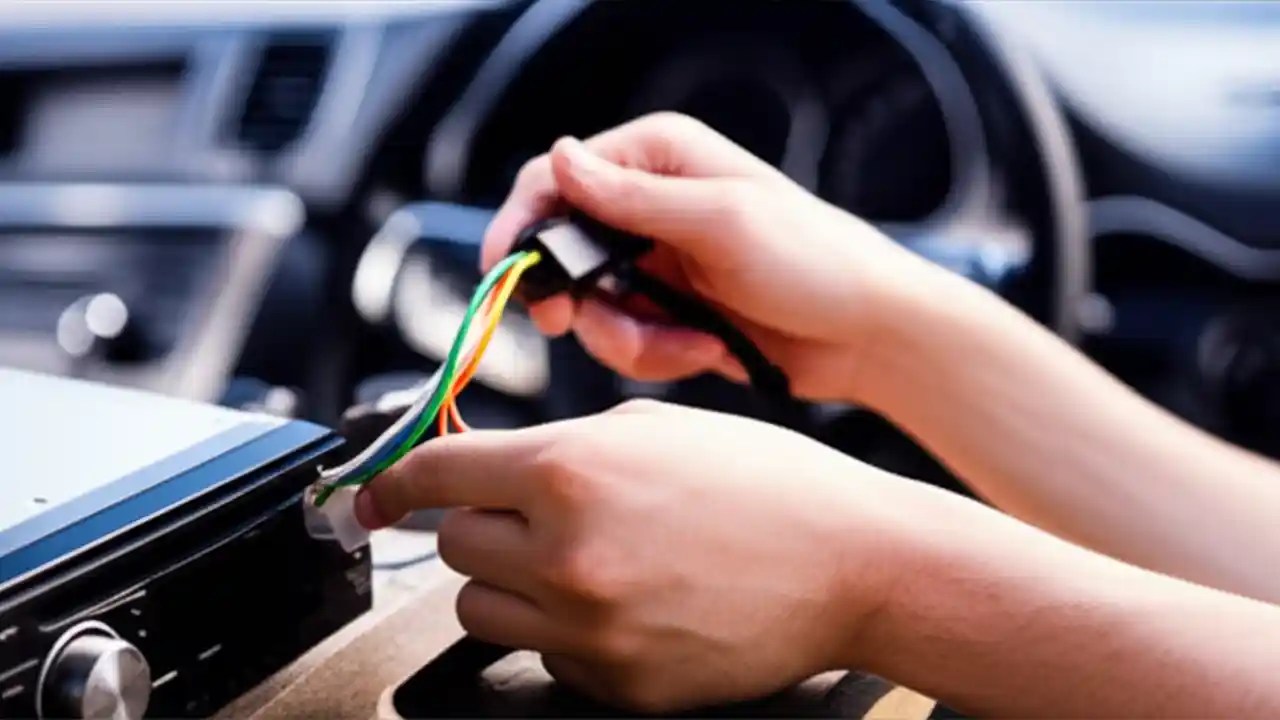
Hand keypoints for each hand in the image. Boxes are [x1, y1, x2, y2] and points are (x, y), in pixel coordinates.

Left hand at [355, 399, 917, 712]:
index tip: (374, 494)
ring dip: (511, 583)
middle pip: (452, 547)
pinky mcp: (616, 680)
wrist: (853, 560)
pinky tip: (625, 602)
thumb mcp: (653, 425)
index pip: (434, 474)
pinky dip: (564, 631)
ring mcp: (589, 626)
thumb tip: (492, 466)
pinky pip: (545, 655)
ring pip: (482, 609)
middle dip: (479, 527)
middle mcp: (567, 550)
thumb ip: (559, 446)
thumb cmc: (768, 481)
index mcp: (570, 468)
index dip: (393, 480)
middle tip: (530, 517)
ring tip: (579, 563)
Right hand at [482, 112, 943, 402]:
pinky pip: (626, 339)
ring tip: (691, 343)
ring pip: (591, 307)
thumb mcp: (720, 222)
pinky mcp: (669, 310)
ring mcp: (658, 261)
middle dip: (578, 298)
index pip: (557, 179)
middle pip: (564, 251)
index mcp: (658, 157)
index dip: (523, 225)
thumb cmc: (813, 262)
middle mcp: (649, 204)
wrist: (867, 335)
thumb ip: (633, 199)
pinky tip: (706, 350)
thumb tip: (558, 156)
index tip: (504, 273)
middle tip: (575, 324)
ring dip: (630, 337)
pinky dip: (657, 354)